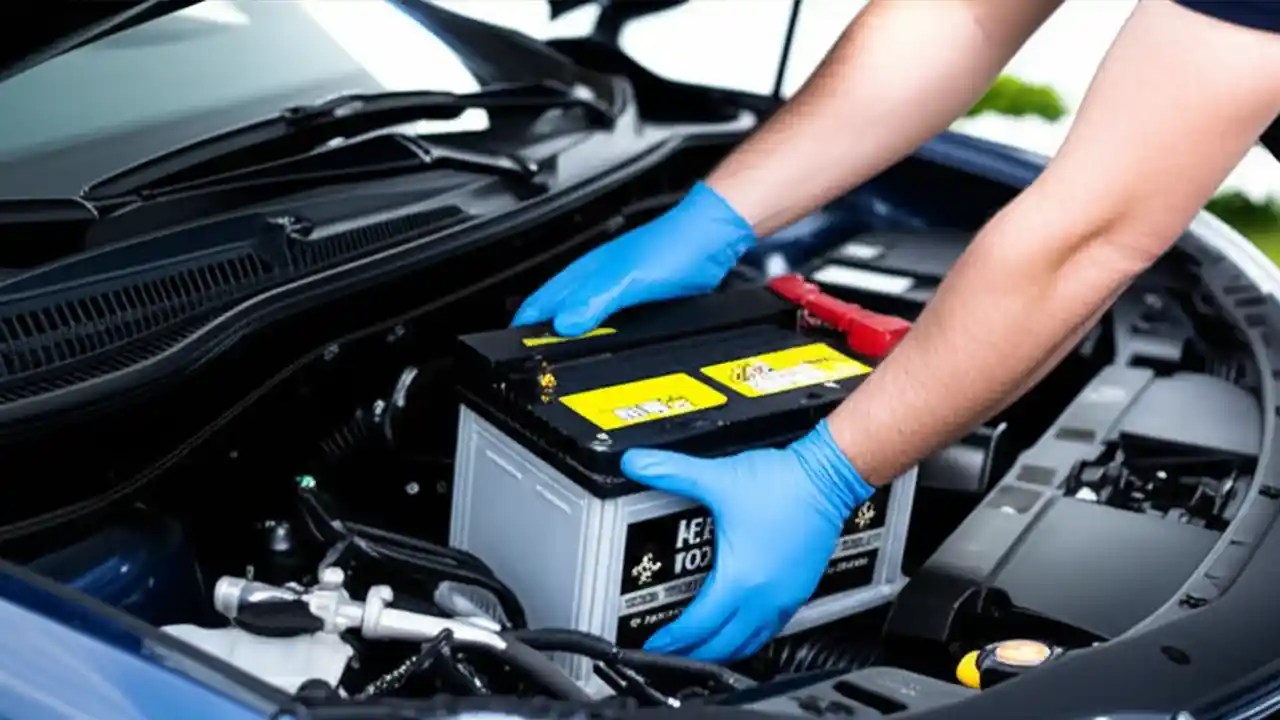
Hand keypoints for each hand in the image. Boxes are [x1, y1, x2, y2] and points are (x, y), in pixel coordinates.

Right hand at [511, 182, 755, 336]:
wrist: (712, 236)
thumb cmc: (675, 245)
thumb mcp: (629, 279)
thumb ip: (594, 301)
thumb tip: (563, 325)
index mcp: (586, 272)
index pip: (540, 302)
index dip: (523, 327)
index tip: (511, 350)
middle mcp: (596, 277)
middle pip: (556, 310)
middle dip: (539, 334)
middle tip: (533, 360)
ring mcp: (616, 284)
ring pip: (580, 313)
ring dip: (568, 333)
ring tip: (559, 355)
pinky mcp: (638, 293)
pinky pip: (605, 315)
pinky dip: (597, 331)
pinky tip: (603, 341)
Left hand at [621, 420, 872, 660]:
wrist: (828, 477)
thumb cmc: (783, 483)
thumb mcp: (717, 477)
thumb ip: (671, 471)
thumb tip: (636, 463)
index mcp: (740, 578)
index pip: (699, 625)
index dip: (673, 640)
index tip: (655, 644)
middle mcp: (764, 597)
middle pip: (723, 644)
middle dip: (693, 653)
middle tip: (670, 654)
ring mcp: (784, 597)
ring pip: (749, 642)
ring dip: (722, 650)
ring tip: (700, 649)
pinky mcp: (799, 591)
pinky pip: (769, 630)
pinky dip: (748, 638)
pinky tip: (740, 629)